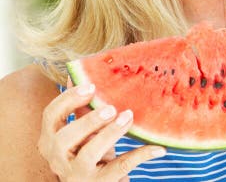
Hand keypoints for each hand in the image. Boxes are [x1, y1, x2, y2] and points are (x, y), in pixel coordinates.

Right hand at [37, 82, 164, 180]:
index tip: (90, 86)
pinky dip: (140, 155)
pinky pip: (119, 168)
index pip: (50, 116)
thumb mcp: (84, 131)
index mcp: (51, 140)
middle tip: (111, 108)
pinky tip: (158, 147)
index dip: (67, 99)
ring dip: (110, 133)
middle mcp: (59, 159)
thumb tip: (82, 73)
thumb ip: (82, 108)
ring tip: (129, 116)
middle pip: (64, 138)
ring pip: (89, 154)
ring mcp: (77, 173)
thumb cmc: (90, 152)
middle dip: (88, 120)